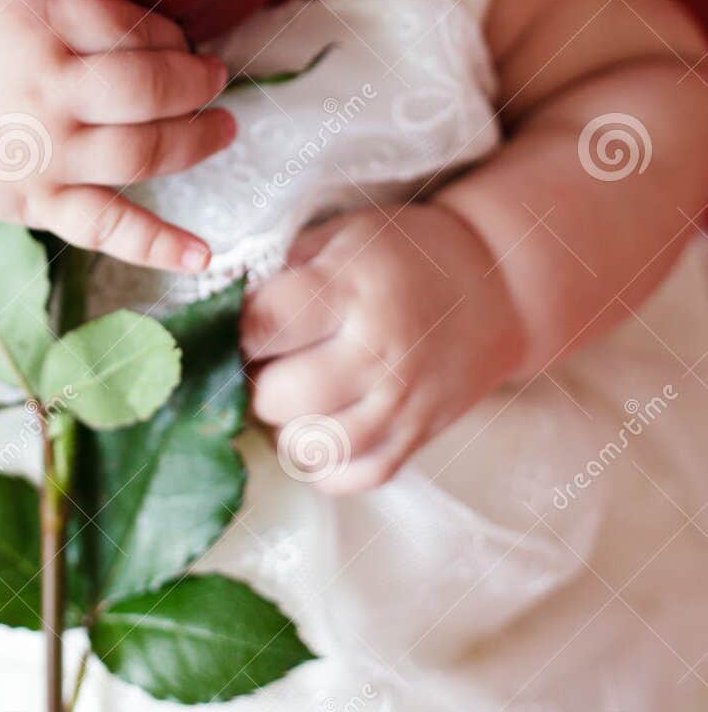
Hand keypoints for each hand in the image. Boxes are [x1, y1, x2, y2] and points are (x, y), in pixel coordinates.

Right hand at [0, 0, 235, 270]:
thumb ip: (74, 7)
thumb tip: (156, 23)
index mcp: (39, 29)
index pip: (131, 26)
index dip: (169, 33)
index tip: (181, 38)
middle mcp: (48, 92)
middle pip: (149, 87)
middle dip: (197, 81)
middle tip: (216, 76)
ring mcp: (47, 155)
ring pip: (143, 150)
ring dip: (197, 138)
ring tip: (224, 126)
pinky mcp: (39, 204)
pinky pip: (107, 227)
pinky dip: (158, 245)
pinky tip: (203, 253)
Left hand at [241, 203, 524, 491]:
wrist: (493, 284)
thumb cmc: (402, 253)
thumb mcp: (341, 235)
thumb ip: (281, 270)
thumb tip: (217, 307)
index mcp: (351, 290)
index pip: (262, 326)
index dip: (234, 331)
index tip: (237, 326)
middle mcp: (377, 352)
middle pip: (280, 395)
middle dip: (255, 381)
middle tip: (264, 363)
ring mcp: (401, 402)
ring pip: (312, 445)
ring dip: (285, 425)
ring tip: (291, 394)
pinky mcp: (419, 436)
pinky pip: (357, 476)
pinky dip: (324, 465)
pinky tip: (317, 432)